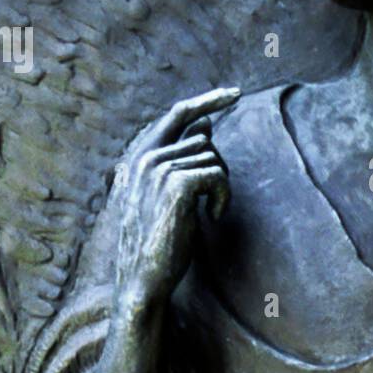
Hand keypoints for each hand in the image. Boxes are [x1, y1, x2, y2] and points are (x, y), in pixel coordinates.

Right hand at [113, 88, 237, 311]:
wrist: (144, 279)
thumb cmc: (159, 239)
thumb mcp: (167, 193)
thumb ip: (181, 157)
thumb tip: (206, 125)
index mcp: (138, 157)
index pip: (177, 113)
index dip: (208, 100)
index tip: (235, 93)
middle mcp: (144, 158)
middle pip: (204, 140)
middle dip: (218, 167)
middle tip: (215, 198)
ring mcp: (157, 169)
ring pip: (213, 158)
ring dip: (221, 187)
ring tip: (208, 213)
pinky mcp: (175, 185)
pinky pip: (218, 175)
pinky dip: (224, 198)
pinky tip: (213, 218)